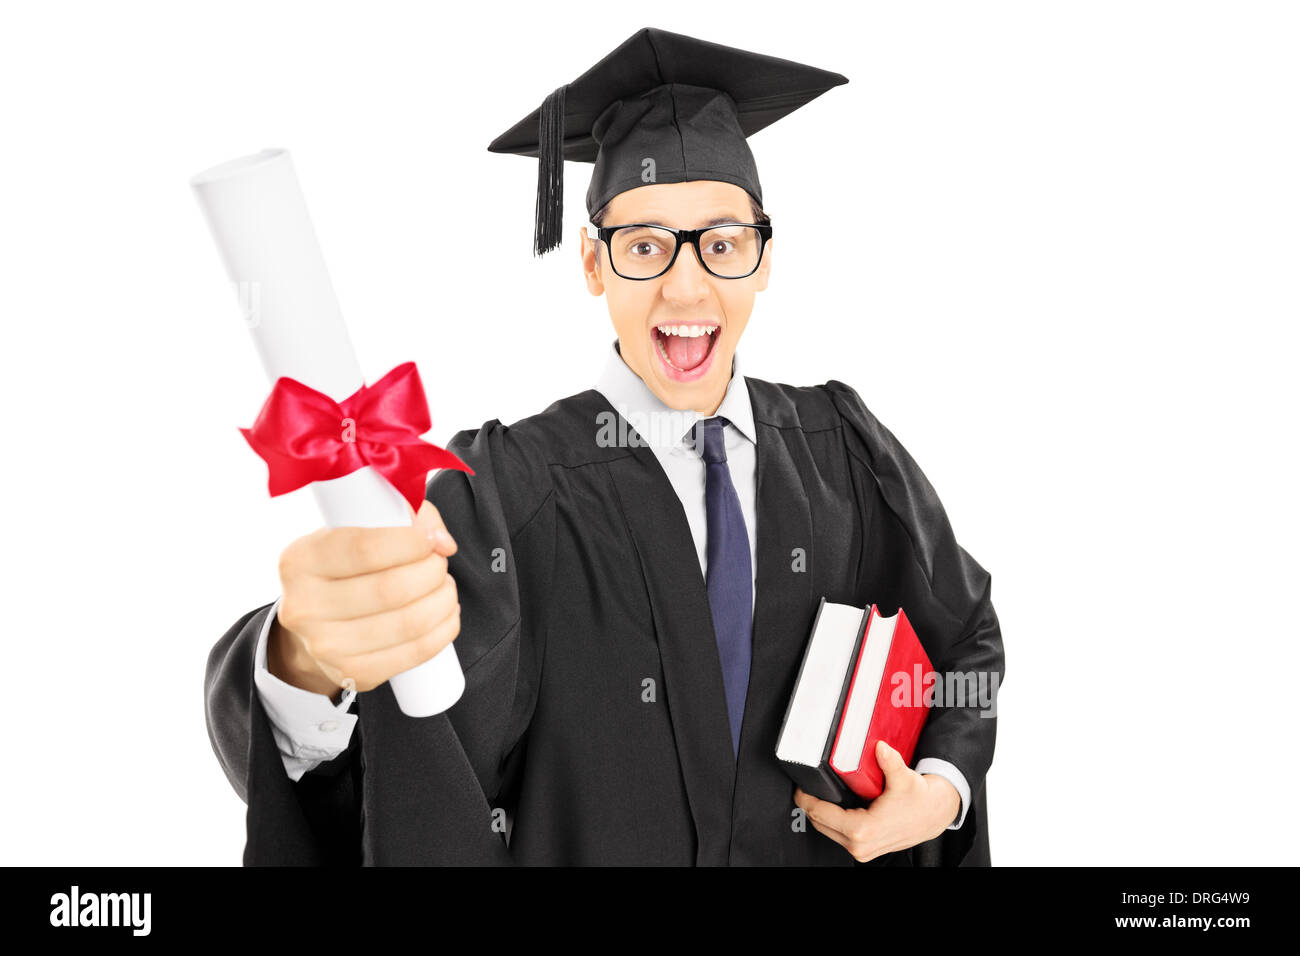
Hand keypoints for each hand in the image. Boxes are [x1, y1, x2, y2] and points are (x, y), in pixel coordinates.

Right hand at [268, 499, 460, 696]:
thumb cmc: (345, 568)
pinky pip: (415, 652)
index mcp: (300, 561)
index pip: (363, 549)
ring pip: (408, 622)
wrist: (316, 625)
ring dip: (442, 600)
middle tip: (439, 563)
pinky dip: (443, 630)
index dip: (409, 542)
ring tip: (445, 587)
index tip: (430, 540)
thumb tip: (443, 543)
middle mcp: (305, 606)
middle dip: (431, 571)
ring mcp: (326, 646)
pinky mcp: (353, 673)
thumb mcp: (357, 529)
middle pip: (391, 589)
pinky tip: (445, 613)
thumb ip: (404, 516)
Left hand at [793, 741, 959, 862]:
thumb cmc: (919, 801)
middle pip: (819, 823)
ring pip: (827, 830)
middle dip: (810, 804)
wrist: (933, 816)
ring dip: (820, 813)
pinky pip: (837, 834)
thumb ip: (890, 762)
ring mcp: (861, 850)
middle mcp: (859, 845)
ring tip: (820, 793)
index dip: (806, 798)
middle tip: (807, 785)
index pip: (820, 814)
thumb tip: (879, 748)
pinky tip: (835, 805)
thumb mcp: (905, 779)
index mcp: (863, 830)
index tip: (801, 786)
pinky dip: (832, 820)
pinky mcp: (864, 850)